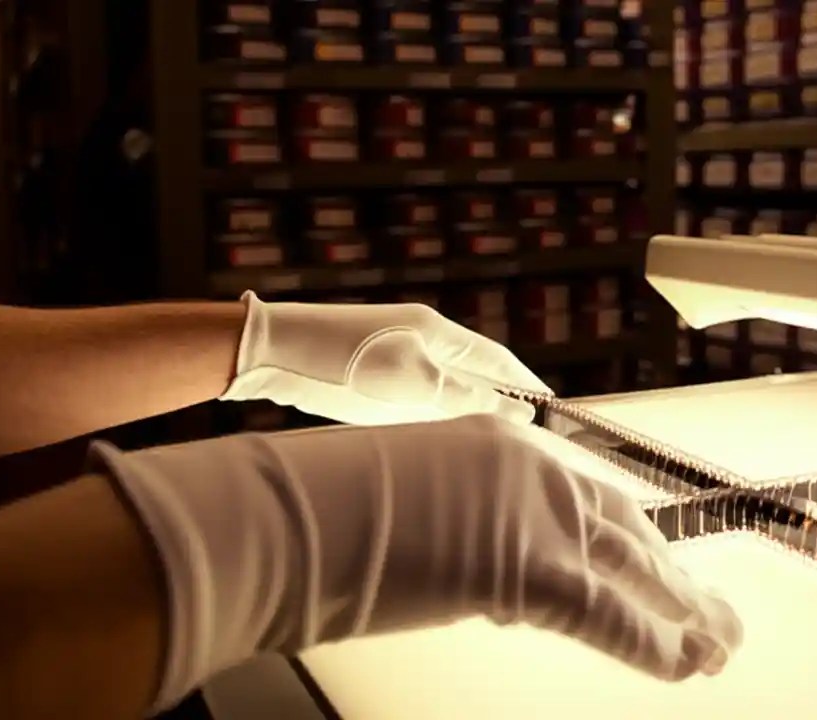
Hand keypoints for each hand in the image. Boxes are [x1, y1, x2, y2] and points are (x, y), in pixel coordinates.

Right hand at [92, 415, 742, 713]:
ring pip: (634, 570)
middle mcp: (531, 471)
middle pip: (627, 530)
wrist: (277, 515)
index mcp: (500, 446)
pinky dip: (654, 642)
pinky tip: (688, 664)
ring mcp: (532, 516)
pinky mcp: (526, 568)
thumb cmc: (315, 512)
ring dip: (684, 614)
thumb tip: (478, 570)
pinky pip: (609, 613)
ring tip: (721, 645)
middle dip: (676, 578)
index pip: (590, 499)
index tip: (665, 570)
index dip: (635, 544)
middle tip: (717, 613)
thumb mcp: (407, 504)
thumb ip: (461, 527)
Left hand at [220, 291, 550, 424]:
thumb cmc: (344, 362)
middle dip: (495, 399)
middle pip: (469, 371)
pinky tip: (429, 438)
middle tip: (520, 431)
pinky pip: (410, 396)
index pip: (494, 358)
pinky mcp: (363, 372)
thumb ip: (464, 398)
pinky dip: (428, 416)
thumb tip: (514, 412)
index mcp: (435, 330)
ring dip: (460, 410)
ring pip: (439, 386)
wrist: (270, 351)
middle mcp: (417, 337)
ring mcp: (389, 352)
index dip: (522, 383)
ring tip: (484, 441)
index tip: (547, 406)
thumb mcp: (414, 384)